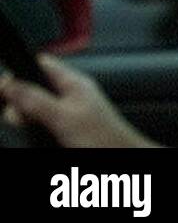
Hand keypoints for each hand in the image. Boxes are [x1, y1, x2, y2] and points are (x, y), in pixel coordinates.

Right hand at [0, 54, 157, 146]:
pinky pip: (44, 124)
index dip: (21, 72)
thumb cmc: (103, 137)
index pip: (43, 65)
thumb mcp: (63, 115)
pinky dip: (37, 129)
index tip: (4, 86)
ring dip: (29, 119)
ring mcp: (70, 112)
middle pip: (34, 90)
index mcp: (74, 83)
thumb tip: (9, 83)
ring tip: (34, 128)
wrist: (121, 157)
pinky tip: (42, 136)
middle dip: (22, 103)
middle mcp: (71, 95)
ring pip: (37, 110)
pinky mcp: (67, 129)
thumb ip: (35, 99)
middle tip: (22, 118)